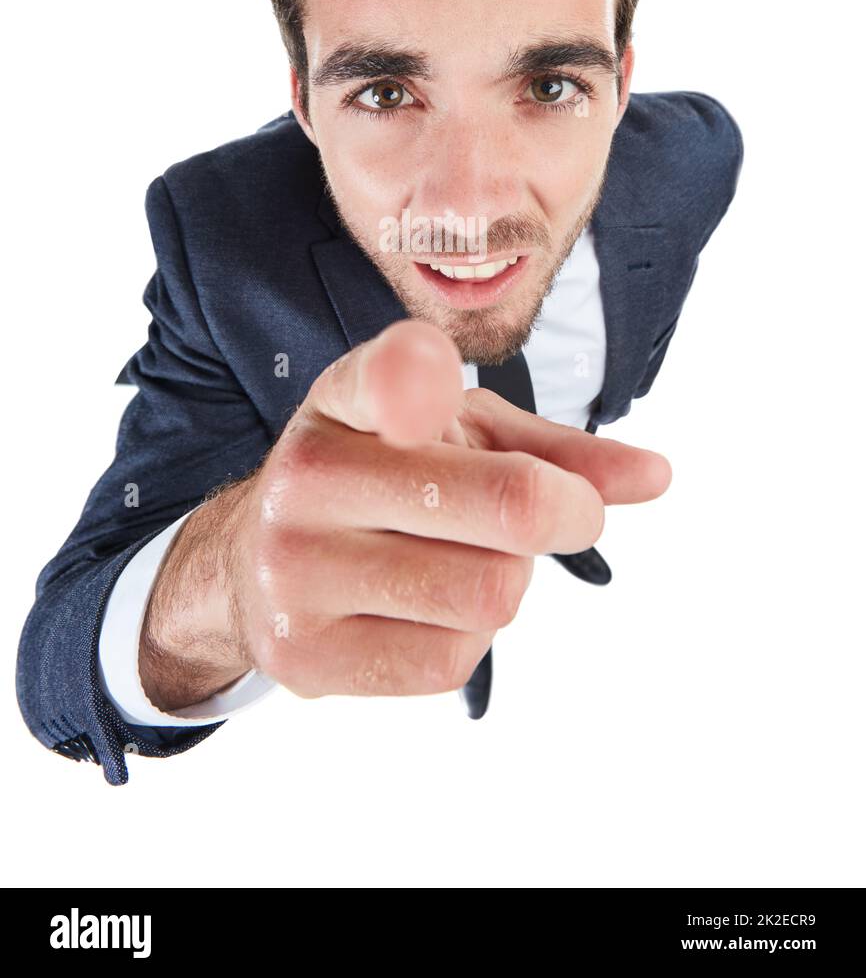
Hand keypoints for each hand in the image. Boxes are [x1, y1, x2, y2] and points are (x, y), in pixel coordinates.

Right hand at [140, 319, 670, 708]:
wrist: (254, 563)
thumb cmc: (387, 478)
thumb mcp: (460, 434)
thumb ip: (555, 449)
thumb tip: (656, 476)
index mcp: (348, 399)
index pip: (385, 376)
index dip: (413, 381)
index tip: (429, 389)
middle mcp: (307, 476)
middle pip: (507, 509)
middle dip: (565, 513)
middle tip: (566, 513)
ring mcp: (294, 572)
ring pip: (490, 594)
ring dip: (507, 580)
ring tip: (460, 556)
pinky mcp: (302, 655)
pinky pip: (451, 659)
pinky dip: (468, 637)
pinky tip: (427, 606)